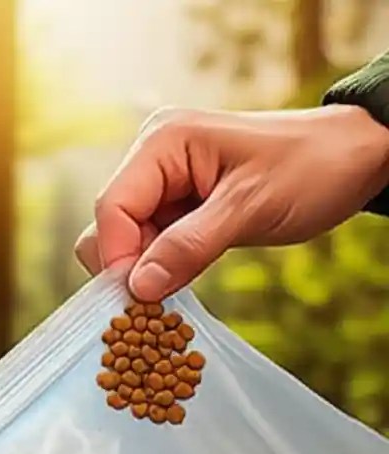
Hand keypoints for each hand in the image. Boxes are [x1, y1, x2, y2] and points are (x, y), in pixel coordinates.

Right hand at [76, 105, 388, 301]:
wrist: (357, 156)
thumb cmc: (313, 168)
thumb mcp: (251, 207)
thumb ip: (190, 246)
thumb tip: (138, 287)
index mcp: (163, 141)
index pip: (112, 206)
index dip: (119, 256)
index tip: (139, 299)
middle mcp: (153, 156)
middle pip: (110, 223)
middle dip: (129, 264)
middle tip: (162, 298)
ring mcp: (164, 180)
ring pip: (127, 238)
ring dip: (148, 268)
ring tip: (182, 286)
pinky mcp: (178, 203)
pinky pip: (151, 241)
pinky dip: (162, 265)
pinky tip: (185, 276)